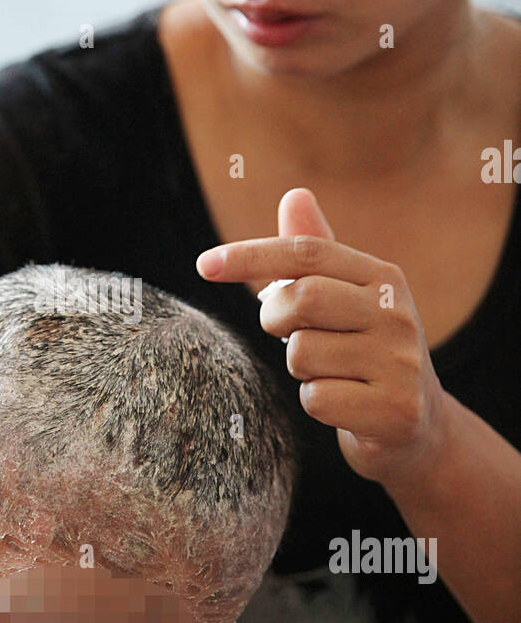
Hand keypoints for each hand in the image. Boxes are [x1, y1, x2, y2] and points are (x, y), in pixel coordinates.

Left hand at [195, 187, 449, 489]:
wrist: (419, 428)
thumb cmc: (368, 354)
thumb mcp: (349, 300)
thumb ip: (317, 255)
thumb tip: (294, 194)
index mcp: (384, 279)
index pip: (308, 252)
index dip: (251, 255)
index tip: (204, 265)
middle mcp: (398, 314)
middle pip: (302, 298)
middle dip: (275, 318)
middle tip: (286, 333)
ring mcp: (400, 363)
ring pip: (302, 354)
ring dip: (299, 368)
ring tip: (330, 373)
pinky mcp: (394, 410)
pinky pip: (317, 399)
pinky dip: (316, 403)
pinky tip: (343, 404)